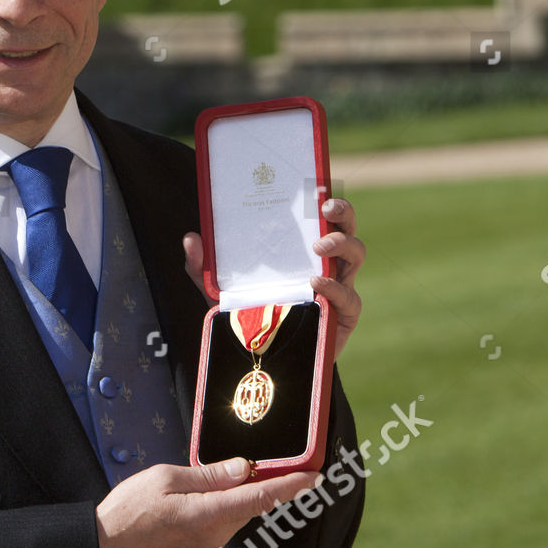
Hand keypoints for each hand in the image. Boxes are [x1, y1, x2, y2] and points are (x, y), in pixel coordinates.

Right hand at [95, 458, 320, 547]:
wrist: (106, 547)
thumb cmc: (128, 511)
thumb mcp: (166, 479)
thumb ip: (208, 475)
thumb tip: (243, 468)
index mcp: (209, 515)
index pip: (260, 498)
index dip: (291, 486)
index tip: (314, 477)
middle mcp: (215, 535)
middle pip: (252, 504)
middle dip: (267, 483)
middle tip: (280, 461)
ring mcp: (208, 544)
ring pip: (237, 512)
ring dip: (243, 492)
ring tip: (238, 470)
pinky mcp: (200, 547)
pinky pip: (223, 521)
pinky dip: (228, 504)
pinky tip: (216, 489)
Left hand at [182, 197, 364, 357]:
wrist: (265, 360)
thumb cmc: (250, 315)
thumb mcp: (223, 289)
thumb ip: (203, 267)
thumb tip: (190, 238)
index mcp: (302, 250)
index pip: (320, 218)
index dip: (324, 199)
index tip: (317, 186)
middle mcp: (326, 264)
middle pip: (347, 228)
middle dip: (343, 213)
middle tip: (325, 209)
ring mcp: (339, 288)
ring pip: (356, 255)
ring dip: (341, 245)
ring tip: (319, 247)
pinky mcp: (343, 316)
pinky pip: (349, 297)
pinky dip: (335, 287)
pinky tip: (316, 283)